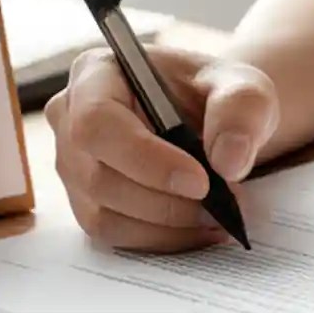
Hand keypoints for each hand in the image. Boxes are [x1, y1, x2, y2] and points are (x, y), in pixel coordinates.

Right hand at [45, 46, 278, 251]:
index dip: (144, 158)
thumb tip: (228, 163)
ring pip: (105, 214)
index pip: (98, 122)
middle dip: (165, 201)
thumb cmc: (216, 94)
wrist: (213, 119)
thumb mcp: (243, 88)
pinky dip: (161, 239)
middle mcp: (71, 119)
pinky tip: (200, 229)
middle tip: (223, 205)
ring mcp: (73, 165)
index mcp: (96, 73)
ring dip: (167, 225)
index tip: (201, 182)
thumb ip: (241, 112)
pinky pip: (115, 234)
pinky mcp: (88, 201)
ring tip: (218, 217)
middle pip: (98, 176)